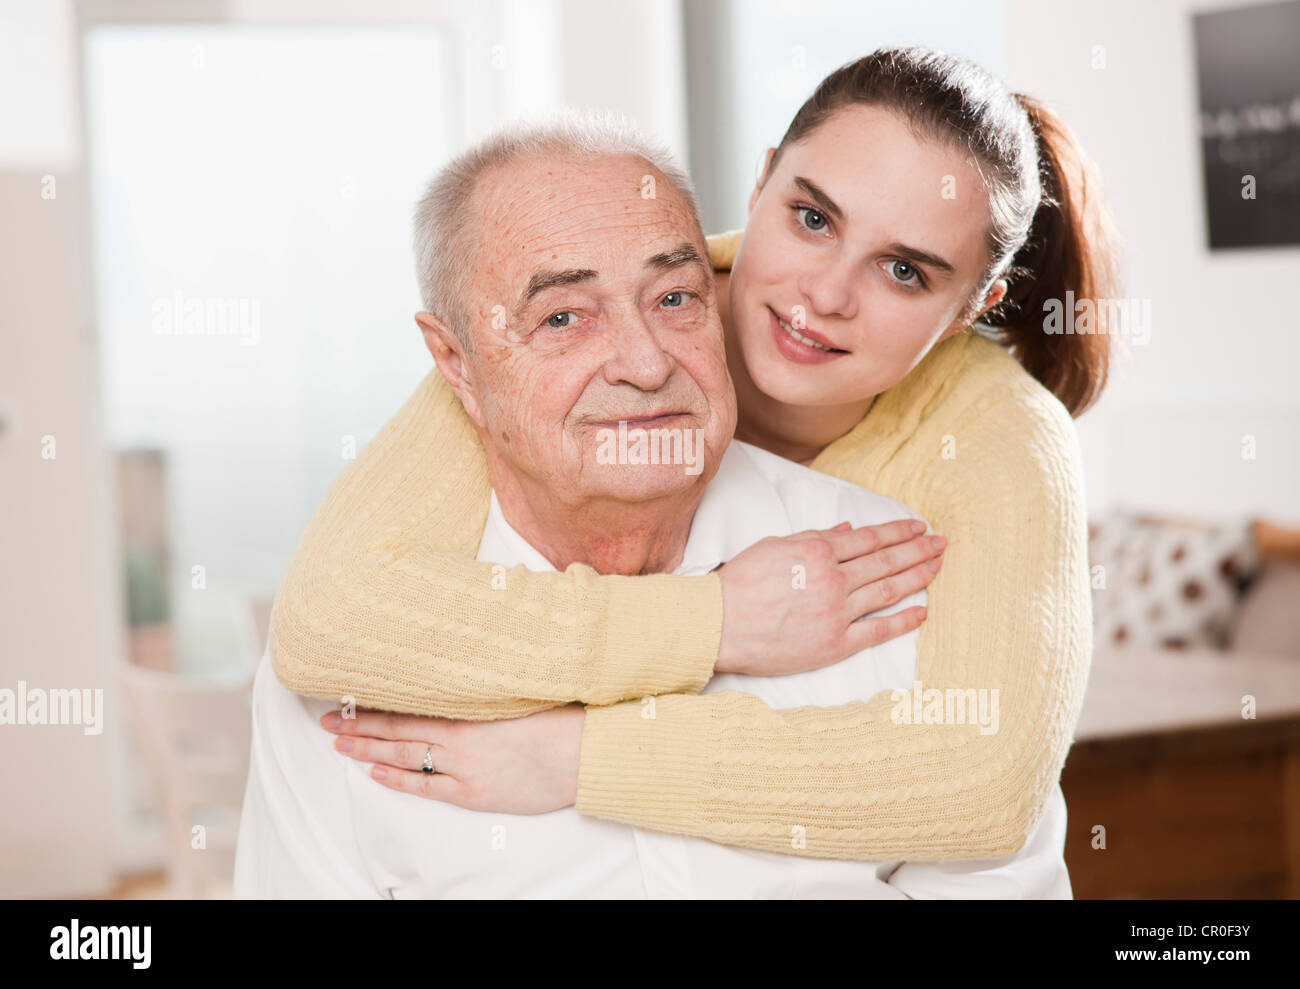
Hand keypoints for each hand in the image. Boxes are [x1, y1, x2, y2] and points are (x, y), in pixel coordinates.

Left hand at [320, 704, 584, 813]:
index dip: (378, 702)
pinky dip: (399, 779)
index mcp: (472, 706)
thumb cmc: (563, 714)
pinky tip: (377, 773)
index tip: (351, 695)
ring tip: (340, 746)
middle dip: (360, 726)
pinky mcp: (475, 793)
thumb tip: (468, 664)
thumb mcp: (522, 687)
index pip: (412, 703)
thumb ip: (490, 680)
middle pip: (399, 730)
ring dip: (369, 752)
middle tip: (328, 722)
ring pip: (405, 757)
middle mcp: (461, 736)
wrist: (585, 753)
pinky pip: (427, 787)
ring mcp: (465, 768)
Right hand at [715, 519, 943, 675]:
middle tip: (943, 544)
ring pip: (888, 592)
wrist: (718, 624)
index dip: (899, 532)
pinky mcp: (834, 644)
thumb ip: (814, 537)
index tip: (920, 528)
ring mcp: (836, 613)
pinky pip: (878, 631)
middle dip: (918, 551)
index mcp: (817, 552)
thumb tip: (847, 529)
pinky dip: (903, 621)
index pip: (870, 538)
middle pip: (886, 562)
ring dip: (918, 577)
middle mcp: (833, 579)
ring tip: (938, 568)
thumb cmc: (739, 583)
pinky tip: (922, 611)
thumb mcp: (774, 546)